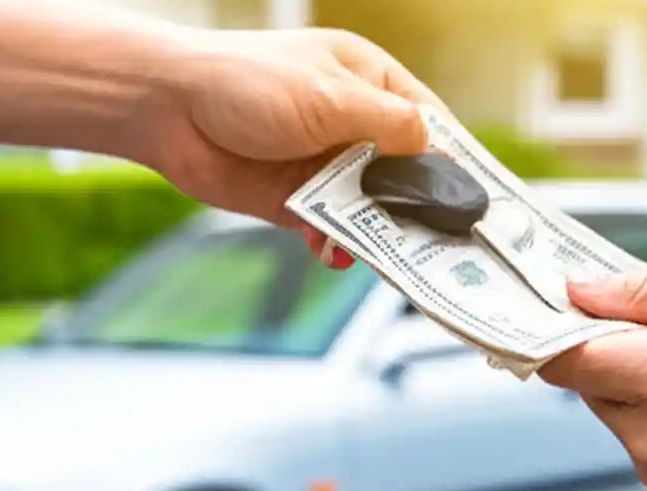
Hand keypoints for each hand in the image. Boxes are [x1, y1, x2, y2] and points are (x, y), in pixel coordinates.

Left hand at [141, 27, 445, 268]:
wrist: (168, 110)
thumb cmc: (247, 81)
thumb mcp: (331, 97)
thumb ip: (388, 127)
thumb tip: (435, 152)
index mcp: (369, 83)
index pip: (430, 123)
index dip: (455, 161)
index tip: (478, 200)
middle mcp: (352, 125)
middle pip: (405, 174)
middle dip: (417, 208)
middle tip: (441, 245)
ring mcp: (323, 166)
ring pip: (370, 209)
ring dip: (377, 232)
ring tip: (387, 254)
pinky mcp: (294, 201)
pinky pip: (331, 229)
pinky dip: (335, 243)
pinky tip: (331, 251)